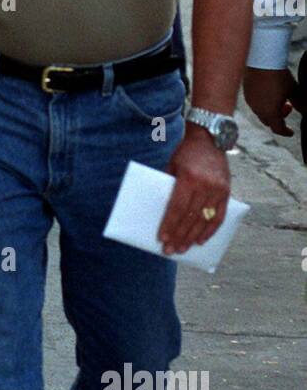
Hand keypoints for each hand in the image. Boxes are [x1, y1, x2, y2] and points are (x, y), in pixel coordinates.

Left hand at [159, 127, 229, 253]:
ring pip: (205, 220)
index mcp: (189, 178)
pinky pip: (219, 216)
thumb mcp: (172, 167)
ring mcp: (218, 189)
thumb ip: (169, 188)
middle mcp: (205, 185)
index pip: (177, 208)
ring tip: (183, 249)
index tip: (162, 239)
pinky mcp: (226, 192)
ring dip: (193, 237)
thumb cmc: (185, 154)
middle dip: (179, 236)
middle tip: (170, 250)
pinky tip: (201, 241)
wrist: (209, 139)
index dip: (170, 225)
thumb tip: (162, 215)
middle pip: (190, 217)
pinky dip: (210, 230)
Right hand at [243, 66, 300, 135]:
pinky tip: (269, 92)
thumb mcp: (293, 90)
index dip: (286, 132)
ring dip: (270, 110)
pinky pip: (254, 103)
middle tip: (288, 106)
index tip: (291, 132)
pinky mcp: (246, 93)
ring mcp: (250, 102)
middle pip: (269, 121)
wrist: (262, 60)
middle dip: (279, 118)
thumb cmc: (279, 76)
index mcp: (270, 112)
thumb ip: (300, 103)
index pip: (278, 129)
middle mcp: (258, 110)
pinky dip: (263, 103)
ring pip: (261, 112)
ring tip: (278, 97)